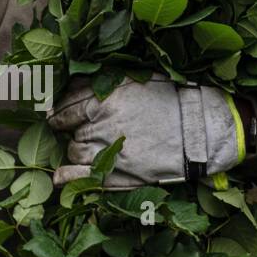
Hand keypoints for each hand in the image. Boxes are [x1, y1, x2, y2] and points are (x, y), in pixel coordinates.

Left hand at [48, 75, 245, 187]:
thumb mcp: (137, 80)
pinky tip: (59, 176)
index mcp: (104, 97)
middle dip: (71, 129)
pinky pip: (80, 175)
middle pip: (70, 129)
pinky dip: (66, 176)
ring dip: (77, 149)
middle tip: (79, 130)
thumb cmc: (171, 100)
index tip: (57, 114)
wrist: (198, 130)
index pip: (67, 104)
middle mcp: (101, 123)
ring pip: (74, 150)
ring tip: (92, 147)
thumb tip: (75, 84)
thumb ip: (104, 83)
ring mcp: (106, 150)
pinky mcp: (116, 173)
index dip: (60, 110)